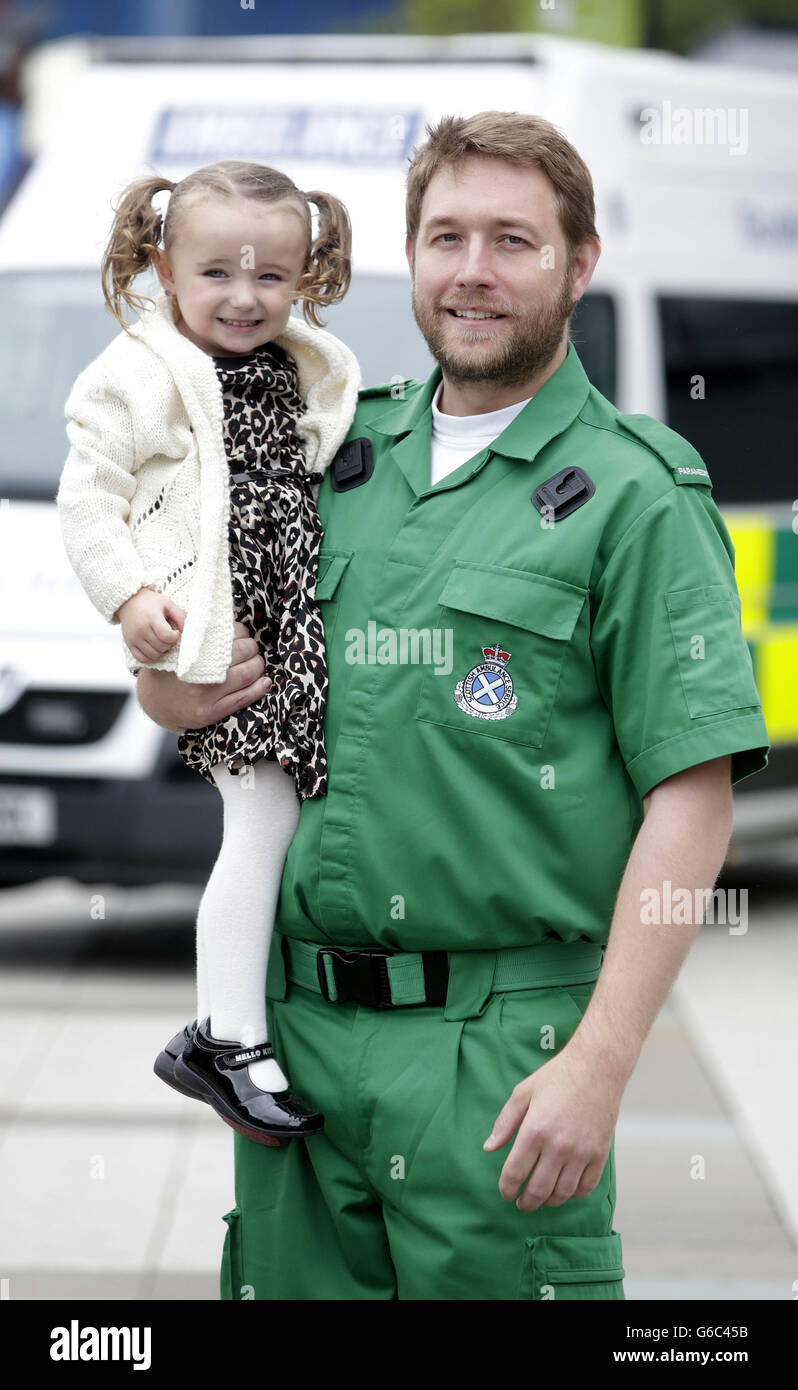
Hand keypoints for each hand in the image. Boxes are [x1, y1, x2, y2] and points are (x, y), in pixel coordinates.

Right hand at [117, 587, 185, 663]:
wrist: (129, 601)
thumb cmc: (151, 602)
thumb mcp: (168, 604)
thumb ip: (180, 616)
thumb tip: (186, 631)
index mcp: (152, 618)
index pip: (167, 636)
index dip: (175, 636)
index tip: (175, 632)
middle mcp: (141, 629)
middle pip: (162, 647)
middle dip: (169, 643)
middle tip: (168, 636)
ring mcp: (134, 638)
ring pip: (153, 655)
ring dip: (161, 651)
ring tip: (161, 641)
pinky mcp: (129, 643)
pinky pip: (142, 658)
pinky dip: (150, 656)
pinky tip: (153, 647)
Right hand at [136, 620, 272, 733]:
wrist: (155, 702)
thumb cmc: (170, 670)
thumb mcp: (177, 647)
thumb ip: (198, 635)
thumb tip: (225, 620)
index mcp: (192, 653)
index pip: (227, 635)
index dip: (240, 633)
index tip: (241, 634)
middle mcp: (199, 674)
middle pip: (241, 653)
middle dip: (251, 648)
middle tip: (251, 648)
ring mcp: (205, 695)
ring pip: (247, 675)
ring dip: (258, 666)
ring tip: (256, 663)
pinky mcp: (210, 712)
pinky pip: (243, 699)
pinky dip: (259, 689)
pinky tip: (265, 682)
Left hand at [482, 1043, 624, 1210]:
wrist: (597, 1067)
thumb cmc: (557, 1077)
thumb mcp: (523, 1092)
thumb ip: (504, 1123)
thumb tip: (489, 1148)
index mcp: (535, 1130)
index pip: (515, 1173)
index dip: (507, 1189)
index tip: (505, 1193)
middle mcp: (558, 1146)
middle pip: (538, 1189)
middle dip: (526, 1202)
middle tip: (521, 1204)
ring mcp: (581, 1152)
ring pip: (562, 1193)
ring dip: (549, 1201)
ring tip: (542, 1198)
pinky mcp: (599, 1154)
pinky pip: (586, 1187)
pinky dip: (573, 1194)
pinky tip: (565, 1189)